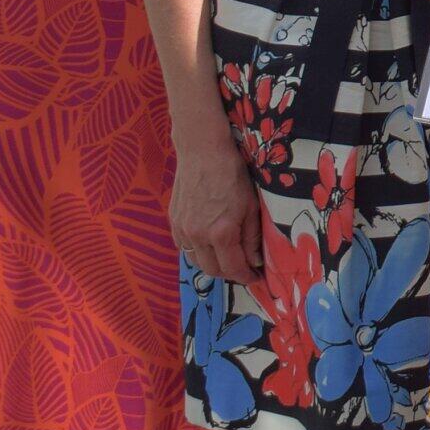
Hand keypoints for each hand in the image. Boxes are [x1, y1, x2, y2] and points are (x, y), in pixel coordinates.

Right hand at [170, 133, 267, 285]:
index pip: (233, 268)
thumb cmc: (233, 175)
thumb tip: (255, 261)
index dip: (246, 277)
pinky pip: (185, 247)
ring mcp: (182, 230)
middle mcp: (198, 236)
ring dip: (212, 264)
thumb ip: (252, 238)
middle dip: (230, 274)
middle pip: (212, 270)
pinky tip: (209, 242)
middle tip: (243, 268)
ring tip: (227, 256)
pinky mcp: (173, 222)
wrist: (203, 152)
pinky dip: (198, 251)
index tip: (256, 278)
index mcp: (221, 233)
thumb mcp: (251, 206)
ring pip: (196, 261)